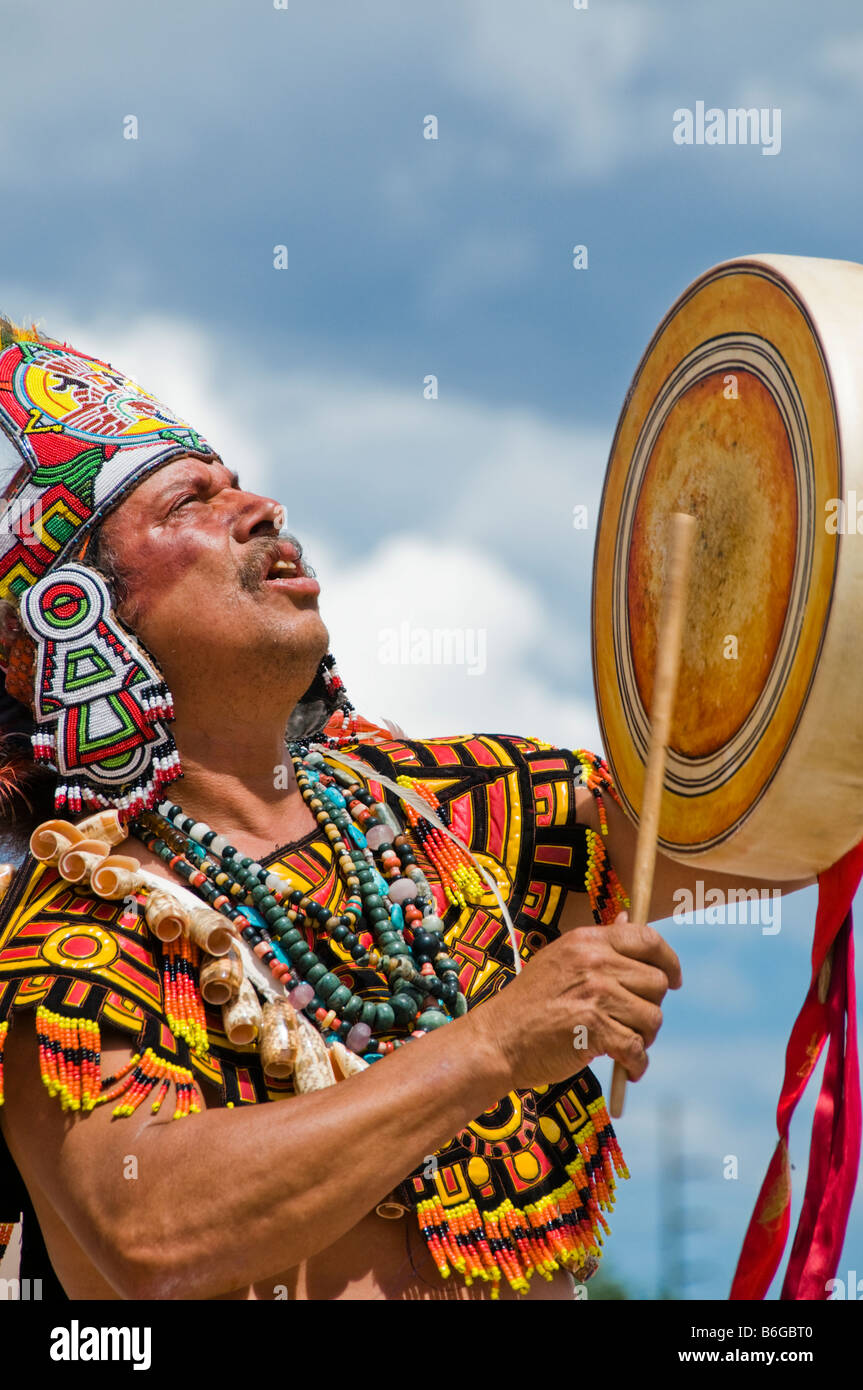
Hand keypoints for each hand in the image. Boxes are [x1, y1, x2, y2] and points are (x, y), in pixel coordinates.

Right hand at [466, 910, 681, 1091]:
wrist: (497, 1038)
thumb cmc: (529, 1003)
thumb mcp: (560, 959)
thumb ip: (598, 943)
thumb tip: (629, 919)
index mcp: (586, 940)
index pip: (647, 938)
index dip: (669, 961)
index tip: (674, 979)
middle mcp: (594, 962)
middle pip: (657, 982)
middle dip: (651, 1006)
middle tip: (631, 1022)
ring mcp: (594, 994)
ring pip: (653, 1017)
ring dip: (644, 1037)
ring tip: (621, 1044)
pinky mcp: (594, 1029)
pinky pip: (637, 1048)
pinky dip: (637, 1064)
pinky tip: (627, 1068)